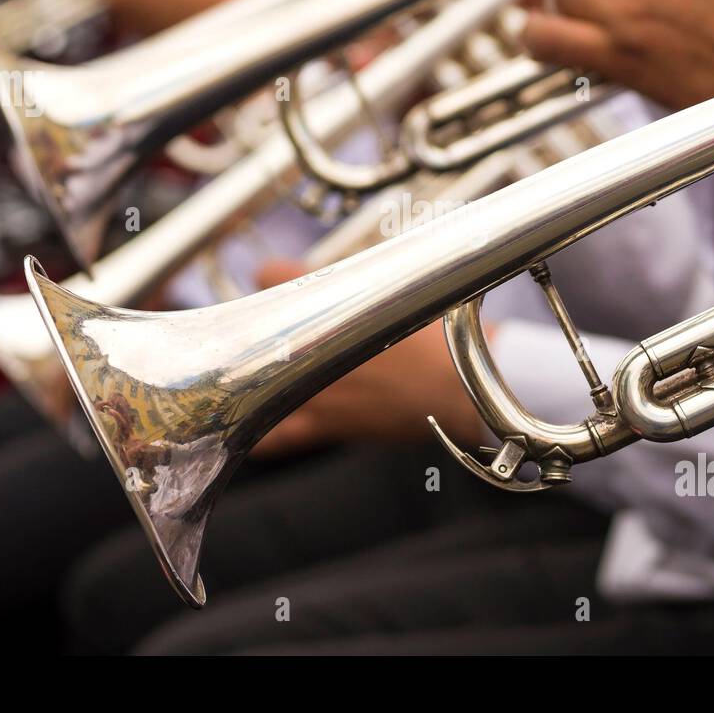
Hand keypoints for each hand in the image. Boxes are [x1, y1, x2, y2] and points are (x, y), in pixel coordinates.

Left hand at [250, 261, 487, 456]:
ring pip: (254, 377)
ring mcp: (311, 386)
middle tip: (288, 324)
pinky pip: (277, 437)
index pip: (268, 275)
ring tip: (272, 366)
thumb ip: (365, 278)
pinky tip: (261, 424)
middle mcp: (308, 341)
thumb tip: (346, 274)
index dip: (274, 277)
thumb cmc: (438, 333)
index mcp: (326, 299)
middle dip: (265, 324)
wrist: (459, 384)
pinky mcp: (325, 423)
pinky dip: (265, 433)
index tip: (284, 283)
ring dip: (258, 369)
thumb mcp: (402, 285)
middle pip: (255, 326)